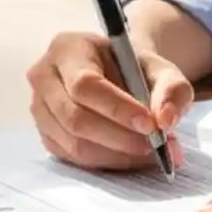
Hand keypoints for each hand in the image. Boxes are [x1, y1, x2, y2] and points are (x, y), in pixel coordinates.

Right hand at [27, 32, 192, 168]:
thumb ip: (172, 89)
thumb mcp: (160, 68)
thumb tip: (165, 120)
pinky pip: (73, 158)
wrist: (116, 75)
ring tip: (151, 153)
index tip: (150, 124)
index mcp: (67, 49)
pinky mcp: (45, 135)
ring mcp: (39, 109)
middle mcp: (44, 77)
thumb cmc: (133, 69)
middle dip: (120, 138)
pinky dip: (107, 162)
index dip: (116, 108)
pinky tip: (131, 156)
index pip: (85, 85)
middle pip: (75, 118)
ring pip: (74, 144)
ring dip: (117, 155)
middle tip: (155, 145)